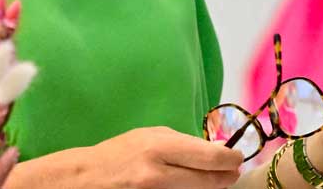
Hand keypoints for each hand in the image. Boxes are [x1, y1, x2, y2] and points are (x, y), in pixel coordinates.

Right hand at [81, 126, 243, 187]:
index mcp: (160, 147)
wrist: (86, 179)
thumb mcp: (148, 137)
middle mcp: (159, 173)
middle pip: (209, 180)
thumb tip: (212, 151)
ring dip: (209, 187)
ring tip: (214, 181)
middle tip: (232, 174)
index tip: (236, 159)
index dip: (230, 160)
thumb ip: (180, 143)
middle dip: (226, 177)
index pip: (210, 157)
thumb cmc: (118, 154)